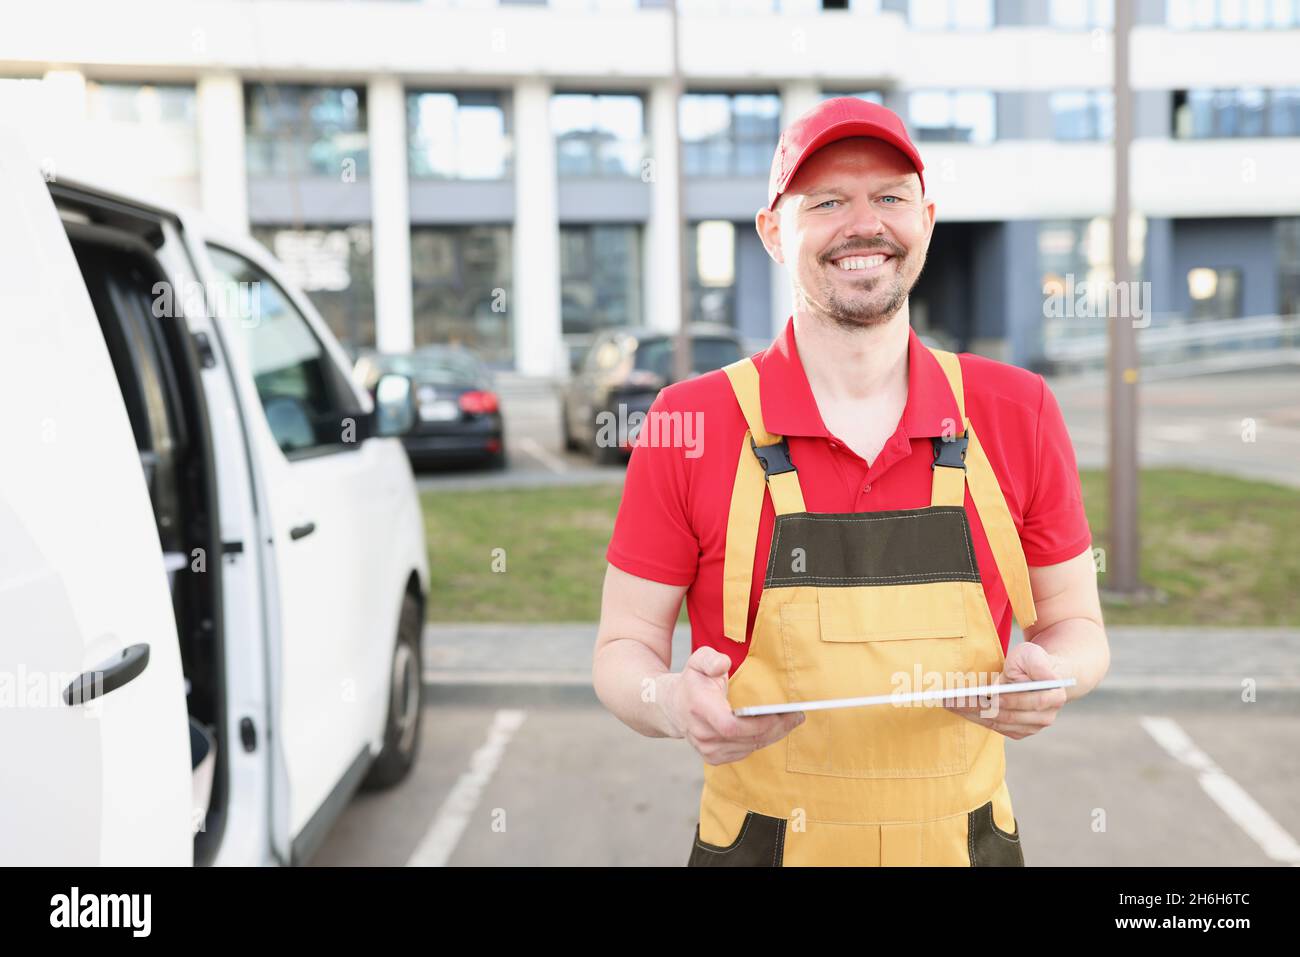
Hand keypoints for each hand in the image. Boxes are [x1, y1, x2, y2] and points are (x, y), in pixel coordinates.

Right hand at [657, 647, 804, 764]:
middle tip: (797, 715)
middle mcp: (702, 733)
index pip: (730, 726)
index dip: (758, 724)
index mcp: (699, 708)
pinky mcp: (714, 758)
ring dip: (773, 735)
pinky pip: (745, 752)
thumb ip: (710, 659)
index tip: (780, 713)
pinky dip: (762, 741)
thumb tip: (724, 664)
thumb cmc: (692, 681)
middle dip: (775, 728)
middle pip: (745, 739)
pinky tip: (776, 729)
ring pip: (749, 747)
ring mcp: (707, 749)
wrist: (673, 707)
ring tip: (792, 720)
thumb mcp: (697, 660)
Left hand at [943, 640, 1066, 740]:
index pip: (1021, 701)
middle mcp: (1045, 717)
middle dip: (974, 707)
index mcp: (1053, 697)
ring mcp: (1032, 727)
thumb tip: (1031, 680)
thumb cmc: (1033, 661)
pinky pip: (994, 727)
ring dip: (970, 714)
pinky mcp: (1019, 731)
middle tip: (950, 699)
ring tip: (948, 703)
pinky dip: (975, 718)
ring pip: (996, 723)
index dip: (998, 698)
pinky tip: (958, 709)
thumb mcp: (1033, 654)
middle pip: (1004, 715)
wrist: (1040, 675)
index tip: (974, 693)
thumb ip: (1036, 664)